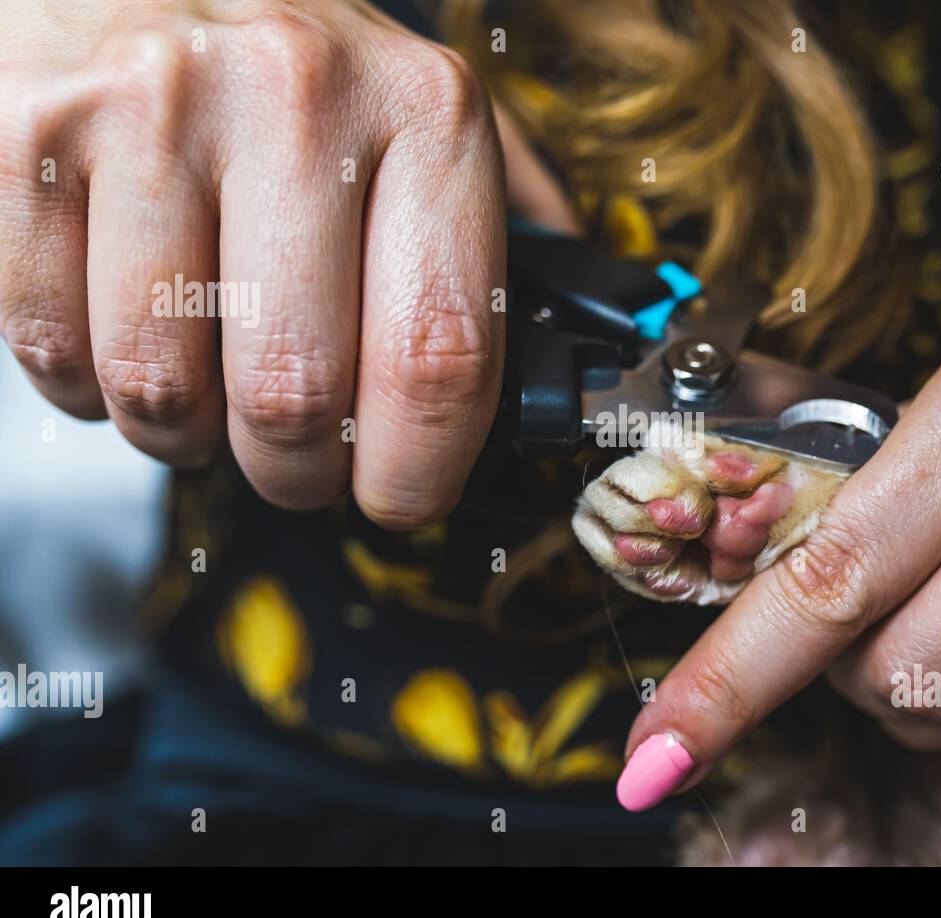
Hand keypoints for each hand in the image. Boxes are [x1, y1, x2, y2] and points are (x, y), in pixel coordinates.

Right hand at [0, 0, 524, 526]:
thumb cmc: (295, 78)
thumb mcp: (426, 118)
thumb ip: (504, 224)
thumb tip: (566, 345)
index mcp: (425, 113)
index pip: (441, 351)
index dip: (418, 466)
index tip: (400, 495)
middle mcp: (296, 99)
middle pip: (295, 394)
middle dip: (297, 472)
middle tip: (299, 458)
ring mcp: (151, 112)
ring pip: (162, 386)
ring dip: (186, 435)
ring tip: (208, 389)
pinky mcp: (28, 139)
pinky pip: (54, 349)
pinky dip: (91, 387)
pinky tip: (127, 338)